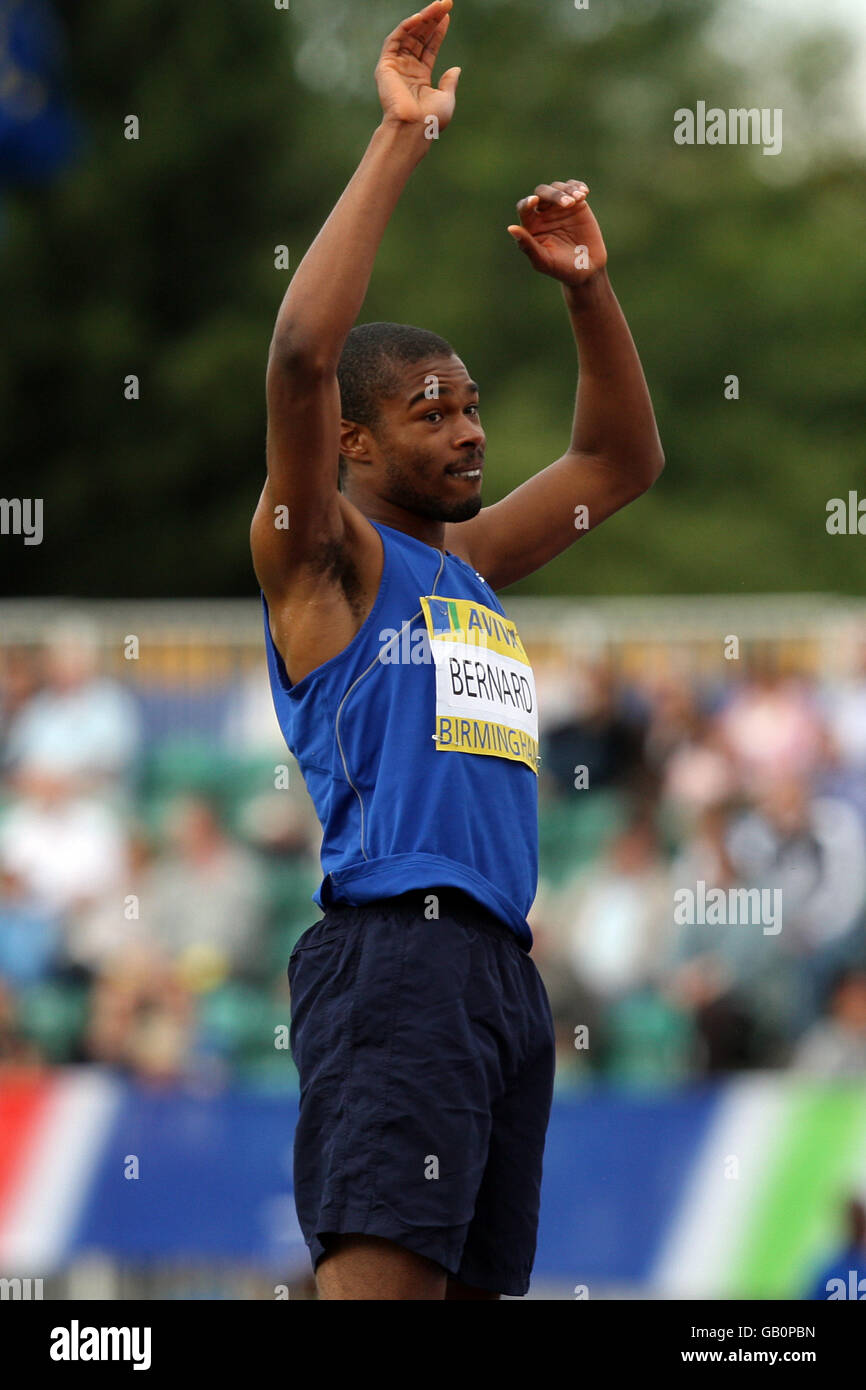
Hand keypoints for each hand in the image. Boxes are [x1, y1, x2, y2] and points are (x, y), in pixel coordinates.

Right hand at [376, 0, 460, 132]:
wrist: (413, 128)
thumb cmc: (431, 120)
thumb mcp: (446, 99)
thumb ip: (449, 83)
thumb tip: (456, 69)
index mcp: (419, 78)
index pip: (429, 48)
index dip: (438, 32)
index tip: (447, 16)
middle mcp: (406, 70)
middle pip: (419, 38)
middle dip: (432, 19)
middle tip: (445, 3)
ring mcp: (395, 67)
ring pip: (408, 35)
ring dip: (422, 18)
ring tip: (437, 6)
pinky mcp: (386, 66)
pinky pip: (395, 39)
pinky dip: (407, 26)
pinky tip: (421, 17)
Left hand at [507, 180, 606, 286]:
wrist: (587, 269)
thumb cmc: (561, 268)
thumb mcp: (543, 260)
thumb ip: (527, 245)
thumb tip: (510, 228)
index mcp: (531, 226)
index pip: (524, 208)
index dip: (527, 203)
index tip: (534, 202)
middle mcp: (543, 213)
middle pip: (541, 192)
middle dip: (553, 195)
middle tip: (568, 204)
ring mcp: (559, 207)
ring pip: (558, 187)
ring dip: (568, 190)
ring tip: (579, 199)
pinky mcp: (576, 204)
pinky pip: (574, 187)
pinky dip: (578, 186)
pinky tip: (584, 193)